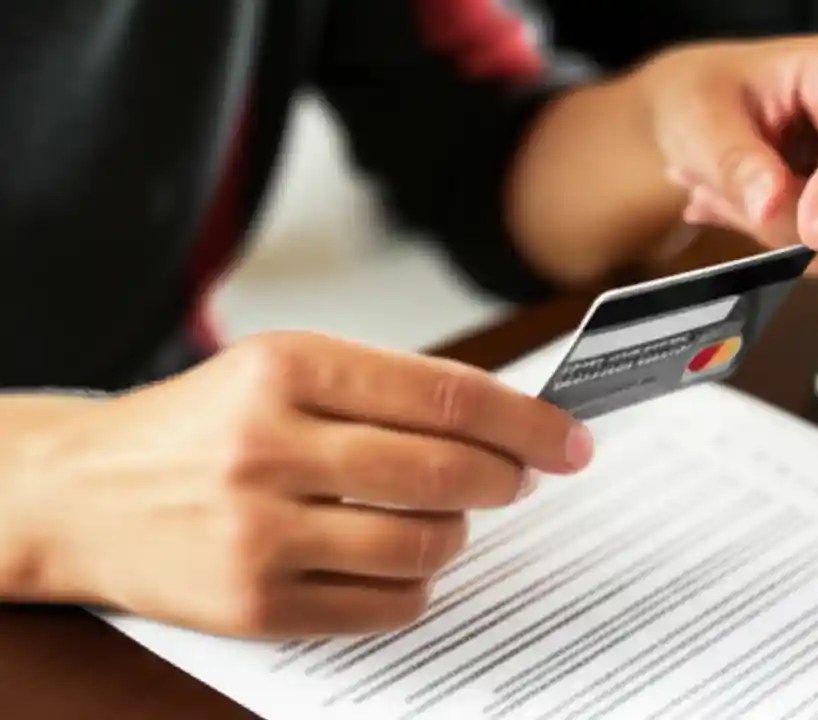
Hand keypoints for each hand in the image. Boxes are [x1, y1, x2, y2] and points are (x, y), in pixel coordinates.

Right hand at [8, 332, 591, 637]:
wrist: (81, 493)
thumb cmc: (200, 426)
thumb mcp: (281, 370)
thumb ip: (387, 389)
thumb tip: (507, 425)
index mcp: (289, 370)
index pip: (448, 397)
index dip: (527, 423)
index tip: (571, 440)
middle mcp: (271, 447)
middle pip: (447, 473)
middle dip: (509, 481)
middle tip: (522, 482)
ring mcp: (260, 532)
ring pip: (426, 546)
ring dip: (458, 535)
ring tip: (442, 519)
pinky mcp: (256, 604)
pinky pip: (387, 606)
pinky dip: (417, 586)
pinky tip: (398, 563)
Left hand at [637, 34, 817, 274]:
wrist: (707, 105)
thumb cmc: (705, 94)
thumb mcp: (698, 117)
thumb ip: (735, 163)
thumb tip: (770, 207)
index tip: (810, 234)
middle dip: (793, 221)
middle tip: (715, 195)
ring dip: (783, 234)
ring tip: (727, 195)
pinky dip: (790, 242)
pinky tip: (753, 207)